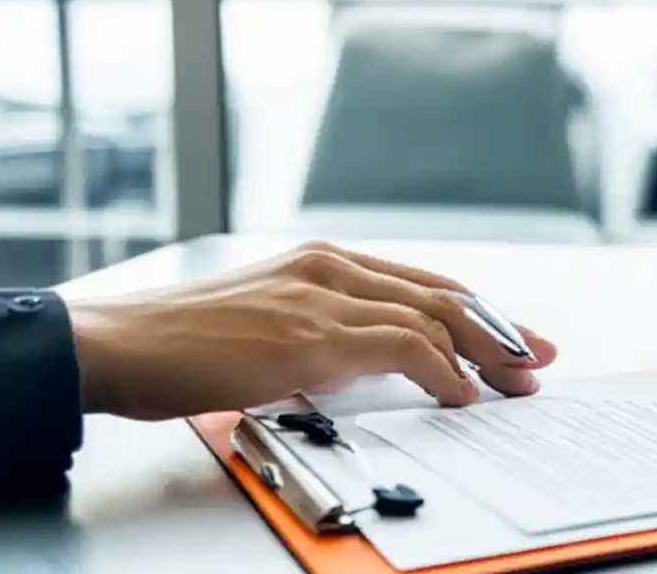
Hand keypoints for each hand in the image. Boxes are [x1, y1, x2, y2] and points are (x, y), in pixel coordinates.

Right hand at [68, 241, 556, 419]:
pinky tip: (461, 393)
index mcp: (323, 262)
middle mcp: (332, 268)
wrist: (116, 343)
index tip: (512, 337)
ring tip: (516, 382)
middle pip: (443, 295)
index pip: (423, 285)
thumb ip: (324, 332)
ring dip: (485, 352)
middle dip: (500, 329)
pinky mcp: (312, 333)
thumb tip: (371, 361)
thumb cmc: (182, 342)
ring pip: (434, 316)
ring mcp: (324, 296)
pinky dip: (442, 369)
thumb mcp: (268, 326)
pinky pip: (404, 345)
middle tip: (540, 357)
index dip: (476, 311)